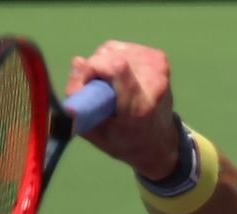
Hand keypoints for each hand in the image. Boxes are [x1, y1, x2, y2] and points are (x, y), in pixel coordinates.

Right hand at [66, 41, 179, 180]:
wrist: (159, 142)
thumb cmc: (123, 140)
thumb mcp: (95, 133)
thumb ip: (81, 101)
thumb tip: (77, 61)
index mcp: (139, 108)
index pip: (118, 69)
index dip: (92, 69)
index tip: (83, 85)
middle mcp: (154, 85)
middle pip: (108, 56)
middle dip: (93, 69)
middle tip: (95, 90)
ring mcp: (158, 69)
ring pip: (112, 49)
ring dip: (102, 64)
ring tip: (108, 86)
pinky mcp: (159, 58)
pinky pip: (121, 48)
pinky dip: (113, 59)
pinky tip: (118, 78)